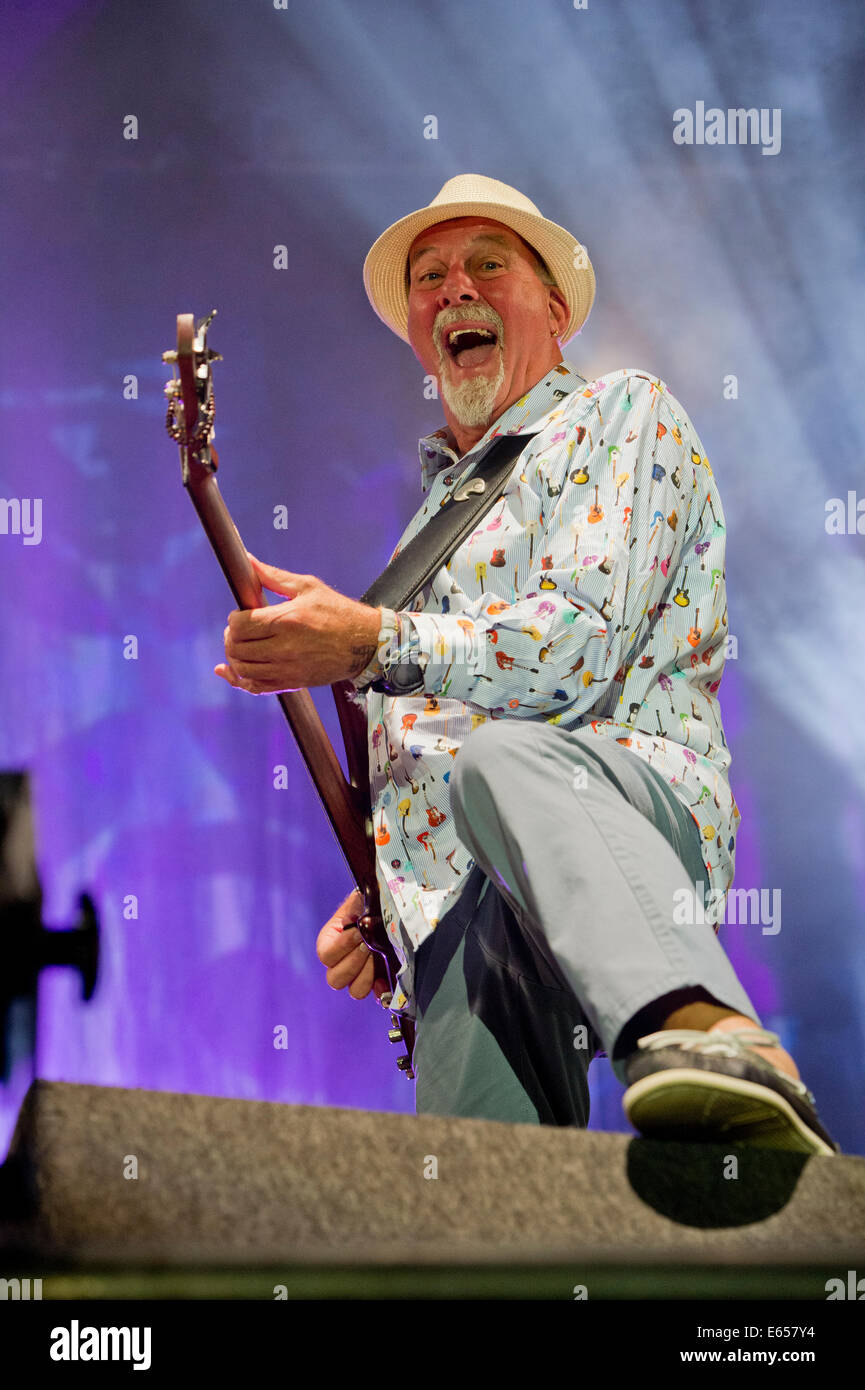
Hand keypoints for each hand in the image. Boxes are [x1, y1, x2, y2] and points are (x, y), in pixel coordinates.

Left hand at [215, 554, 380, 692]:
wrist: (365, 643)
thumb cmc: (338, 612)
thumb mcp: (308, 587)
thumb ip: (274, 576)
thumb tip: (249, 561)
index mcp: (287, 620)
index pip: (240, 626)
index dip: (233, 620)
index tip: (240, 615)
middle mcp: (285, 647)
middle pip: (237, 648)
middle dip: (231, 637)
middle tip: (239, 631)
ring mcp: (288, 668)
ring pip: (242, 669)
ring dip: (234, 657)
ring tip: (241, 647)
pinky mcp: (293, 682)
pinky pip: (256, 687)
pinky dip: (239, 680)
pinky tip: (232, 671)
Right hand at [316, 889, 387, 1000]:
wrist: (386, 912)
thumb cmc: (368, 905)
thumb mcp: (360, 901)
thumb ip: (356, 905)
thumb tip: (357, 916)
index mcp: (328, 943)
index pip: (326, 955)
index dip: (342, 946)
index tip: (358, 932)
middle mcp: (338, 964)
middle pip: (335, 979)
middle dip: (354, 962)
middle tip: (368, 946)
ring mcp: (357, 976)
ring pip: (354, 990)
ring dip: (367, 975)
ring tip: (377, 956)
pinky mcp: (376, 983)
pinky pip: (376, 996)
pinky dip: (382, 991)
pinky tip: (386, 979)